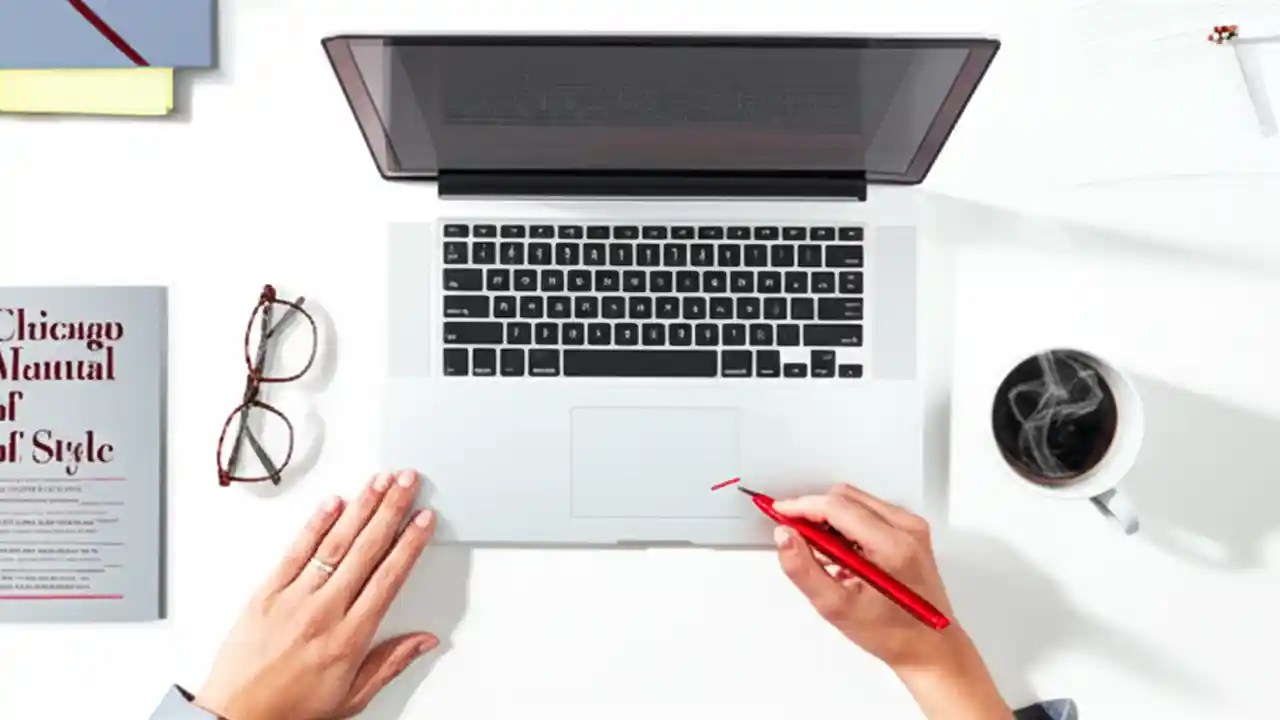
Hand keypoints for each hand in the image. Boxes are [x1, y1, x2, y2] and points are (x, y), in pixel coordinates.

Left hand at [195, 469, 437, 719]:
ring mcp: (293, 599)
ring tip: (378, 482)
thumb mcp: (352, 697)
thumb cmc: (290, 710)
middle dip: (391, 510)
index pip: (389, 577)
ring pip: (335, 543)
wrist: (235, 718)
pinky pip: (294, 552)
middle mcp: (324, 612)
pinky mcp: (266, 594)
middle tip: (408, 483)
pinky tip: (332, 503)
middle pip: (367, 549)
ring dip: (360, 507)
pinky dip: (315, 524)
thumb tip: (424, 641)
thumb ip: (390, 663)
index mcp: (349, 638)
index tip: (423, 521)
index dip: (409, 544)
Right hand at [772, 484, 1009, 719]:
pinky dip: (847, 526)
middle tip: (797, 538)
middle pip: (846, 498)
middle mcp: (907, 529)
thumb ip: (803, 569)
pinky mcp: (911, 531)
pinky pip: (869, 512)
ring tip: (823, 555)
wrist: (929, 647)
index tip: (779, 512)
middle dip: (815, 513)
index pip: (836, 507)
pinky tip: (842, 555)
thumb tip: (784, 538)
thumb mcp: (836, 607)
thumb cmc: (891, 633)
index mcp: (892, 546)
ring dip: (831, 520)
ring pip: (856, 502)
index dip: (802, 506)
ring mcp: (912, 528)